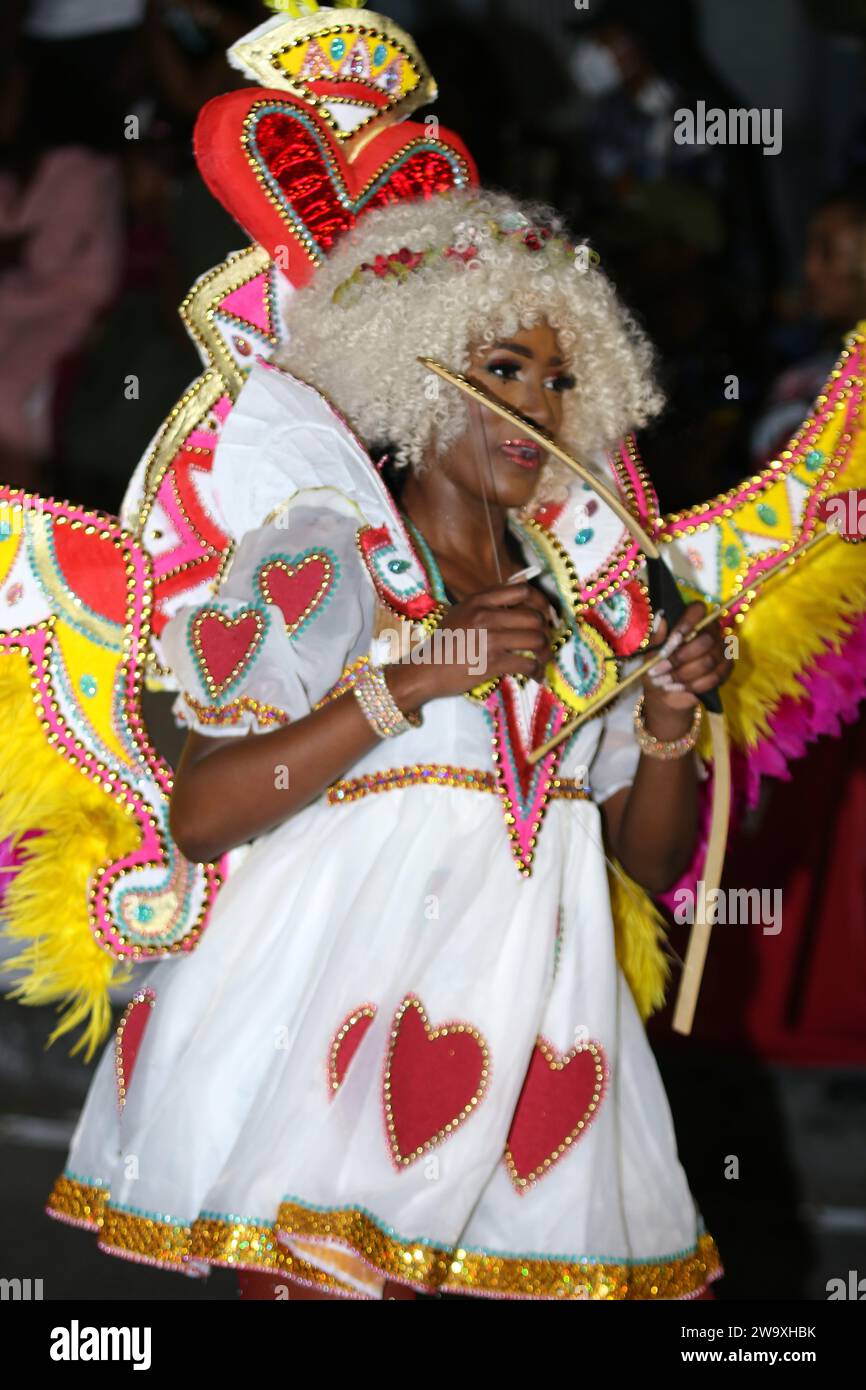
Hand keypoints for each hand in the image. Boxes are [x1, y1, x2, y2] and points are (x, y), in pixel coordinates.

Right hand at [386, 581, 552, 709]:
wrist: (425, 670)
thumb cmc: (443, 643)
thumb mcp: (461, 612)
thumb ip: (487, 603)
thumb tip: (520, 593)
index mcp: (479, 600)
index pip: (523, 591)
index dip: (540, 602)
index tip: (544, 613)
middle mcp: (486, 615)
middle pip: (534, 617)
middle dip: (545, 631)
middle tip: (544, 640)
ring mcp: (490, 639)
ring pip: (536, 640)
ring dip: (545, 651)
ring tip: (542, 658)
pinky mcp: (493, 662)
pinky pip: (527, 664)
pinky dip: (536, 671)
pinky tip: (535, 675)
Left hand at [641, 602, 730, 734]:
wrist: (663, 688)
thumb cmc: (656, 663)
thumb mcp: (649, 651)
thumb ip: (656, 636)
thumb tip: (660, 619)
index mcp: (692, 619)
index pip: (698, 610)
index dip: (685, 625)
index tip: (668, 643)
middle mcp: (711, 630)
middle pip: (706, 640)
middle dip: (679, 658)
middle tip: (658, 670)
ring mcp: (721, 649)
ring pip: (709, 661)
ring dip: (683, 674)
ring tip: (663, 682)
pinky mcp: (726, 668)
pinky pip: (715, 677)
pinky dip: (694, 685)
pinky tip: (678, 688)